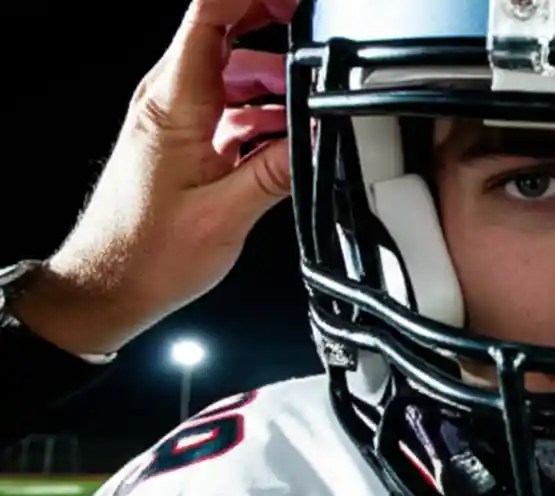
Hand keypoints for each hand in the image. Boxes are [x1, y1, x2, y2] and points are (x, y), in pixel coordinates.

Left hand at [13, 0, 295, 355]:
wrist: (109, 284)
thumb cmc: (146, 254)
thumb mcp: (227, 214)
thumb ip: (279, 169)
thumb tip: (320, 136)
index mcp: (175, 103)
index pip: (211, 14)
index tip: (296, 2)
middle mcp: (171, 100)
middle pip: (226, 31)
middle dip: (275, 25)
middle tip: (320, 43)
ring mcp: (177, 117)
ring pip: (233, 70)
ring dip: (275, 80)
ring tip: (312, 108)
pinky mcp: (186, 138)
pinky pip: (231, 105)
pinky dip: (264, 110)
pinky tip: (289, 137)